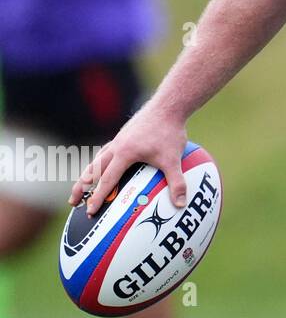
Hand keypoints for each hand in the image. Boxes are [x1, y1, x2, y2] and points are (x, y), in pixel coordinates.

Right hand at [69, 99, 188, 215]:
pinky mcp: (124, 136)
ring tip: (82, 186)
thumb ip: (177, 183)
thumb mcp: (174, 160)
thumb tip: (181, 205)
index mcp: (124, 153)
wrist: (167, 106)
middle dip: (81, 186)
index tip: (89, 211)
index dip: (97, 197)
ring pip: (97, 159)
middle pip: (93, 169)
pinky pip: (107, 152)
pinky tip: (104, 168)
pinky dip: (101, 162)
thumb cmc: (169, 132)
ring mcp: (118, 140)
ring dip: (88, 174)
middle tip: (72, 202)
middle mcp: (116, 146)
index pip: (107, 180)